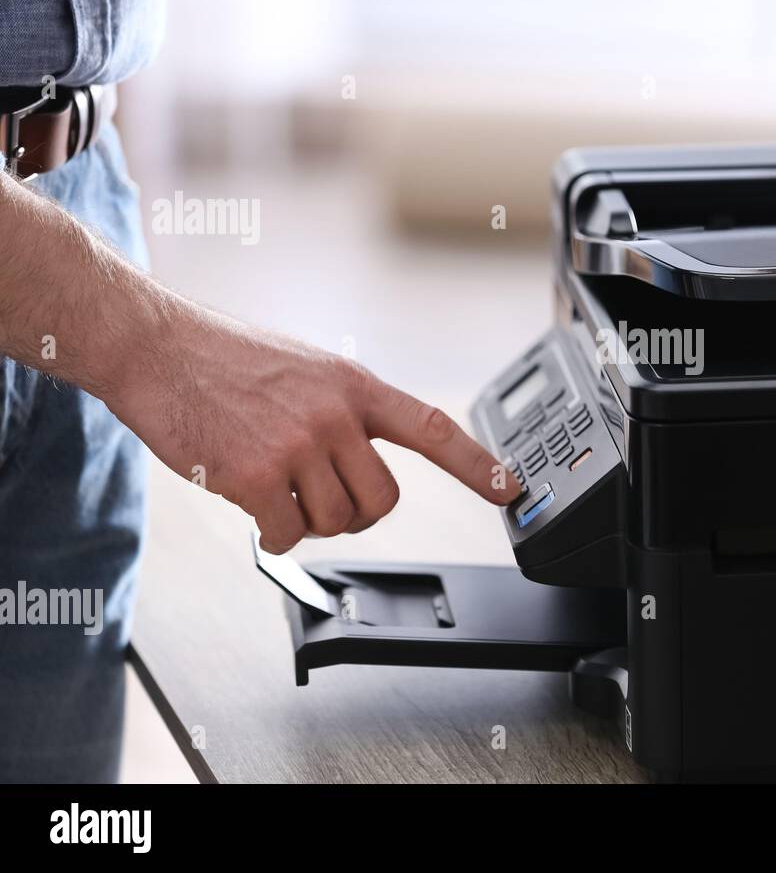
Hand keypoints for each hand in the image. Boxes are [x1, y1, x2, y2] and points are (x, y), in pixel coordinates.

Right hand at [107, 303, 522, 553]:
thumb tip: (370, 464)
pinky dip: (272, 533)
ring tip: (277, 486)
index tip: (510, 488)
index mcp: (355, 385)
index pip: (433, 427)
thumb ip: (348, 412)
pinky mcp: (255, 475)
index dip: (476, 463)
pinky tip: (254, 506)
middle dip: (357, 512)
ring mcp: (297, 445)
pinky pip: (287, 534)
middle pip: (383, 500)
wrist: (157, 348)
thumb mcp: (309, 369)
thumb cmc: (228, 359)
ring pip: (335, 522)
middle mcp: (336, 414)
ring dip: (308, 521)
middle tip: (322, 496)